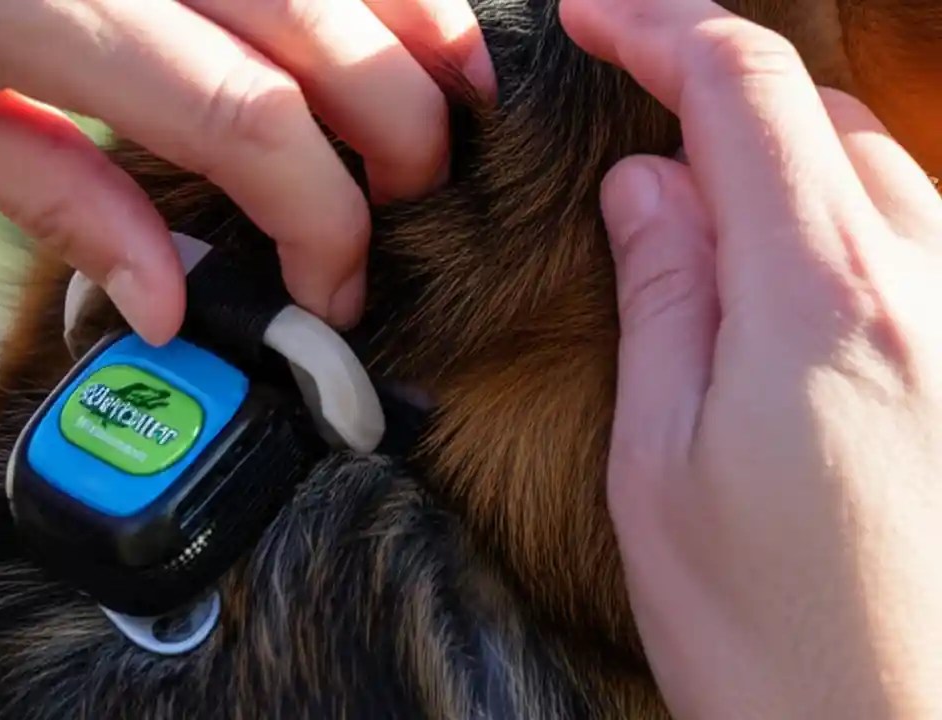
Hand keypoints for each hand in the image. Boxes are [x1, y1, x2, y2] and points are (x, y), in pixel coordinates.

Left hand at [0, 0, 493, 343]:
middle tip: (410, 210)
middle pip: (322, 24)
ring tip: (453, 102)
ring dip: (415, 26)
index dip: (322, 215)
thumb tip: (170, 302)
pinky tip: (375, 18)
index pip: (249, 115)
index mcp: (42, 5)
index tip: (333, 291)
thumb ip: (54, 195)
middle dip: (399, 131)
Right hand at [562, 0, 941, 716]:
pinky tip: (791, 278)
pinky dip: (840, 215)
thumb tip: (646, 183)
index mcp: (821, 300)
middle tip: (633, 121)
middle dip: (719, 88)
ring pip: (879, 168)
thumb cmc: (765, 633)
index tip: (590, 18)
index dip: (659, 26)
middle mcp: (928, 286)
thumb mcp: (658, 465)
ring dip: (783, 152)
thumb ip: (663, 298)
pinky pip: (920, 238)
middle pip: (820, 113)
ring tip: (703, 202)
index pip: (743, 91)